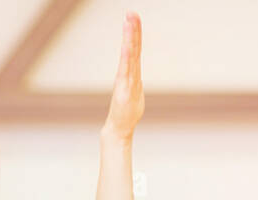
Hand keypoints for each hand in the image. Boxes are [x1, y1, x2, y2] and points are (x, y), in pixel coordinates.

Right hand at [104, 12, 143, 139]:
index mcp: (131, 73)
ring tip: (128, 21)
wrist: (119, 129)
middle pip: (131, 48)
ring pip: (128, 55)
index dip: (135, 34)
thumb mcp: (135, 93)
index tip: (135, 17)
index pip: (135, 49)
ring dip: (129, 38)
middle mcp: (127, 73)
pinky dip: (126, 57)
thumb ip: (135, 83)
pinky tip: (126, 46)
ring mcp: (125, 80)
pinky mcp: (123, 90)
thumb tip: (138, 77)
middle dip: (131, 29)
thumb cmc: (127, 112)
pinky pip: (125, 70)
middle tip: (131, 12)